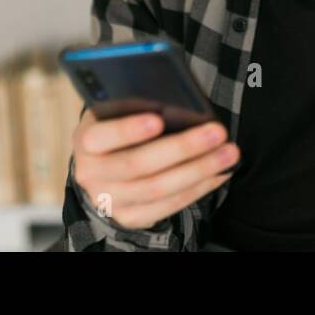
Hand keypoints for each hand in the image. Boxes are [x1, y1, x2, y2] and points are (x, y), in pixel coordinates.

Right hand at [71, 108, 239, 229]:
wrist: (105, 161)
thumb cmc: (121, 123)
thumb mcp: (118, 109)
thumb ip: (137, 103)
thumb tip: (177, 97)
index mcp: (85, 140)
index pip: (101, 136)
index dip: (127, 130)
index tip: (158, 118)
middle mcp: (91, 174)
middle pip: (139, 164)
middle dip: (183, 147)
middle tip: (217, 131)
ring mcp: (109, 199)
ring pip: (158, 188)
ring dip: (200, 169)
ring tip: (229, 152)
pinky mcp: (129, 217)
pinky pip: (167, 207)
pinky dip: (197, 189)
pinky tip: (219, 173)